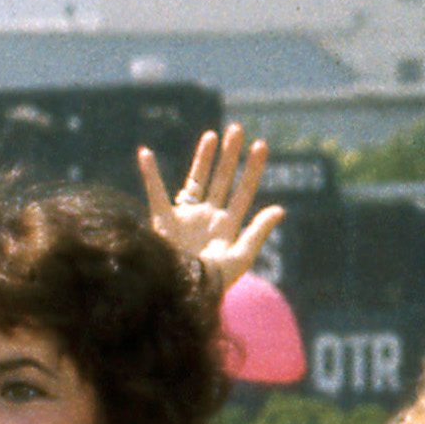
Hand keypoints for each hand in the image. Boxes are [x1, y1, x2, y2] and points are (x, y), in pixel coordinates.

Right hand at [137, 124, 283, 299]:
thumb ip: (258, 232)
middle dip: (230, 155)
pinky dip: (149, 174)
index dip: (253, 168)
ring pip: (196, 180)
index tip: (260, 145)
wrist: (179, 295)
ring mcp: (185, 217)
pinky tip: (145, 153)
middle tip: (237, 128)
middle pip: (222, 179)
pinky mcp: (162, 221)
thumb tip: (279, 208)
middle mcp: (207, 218)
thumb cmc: (210, 283)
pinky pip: (155, 193)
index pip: (244, 191)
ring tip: (213, 135)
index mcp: (227, 226)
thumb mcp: (240, 258)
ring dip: (203, 158)